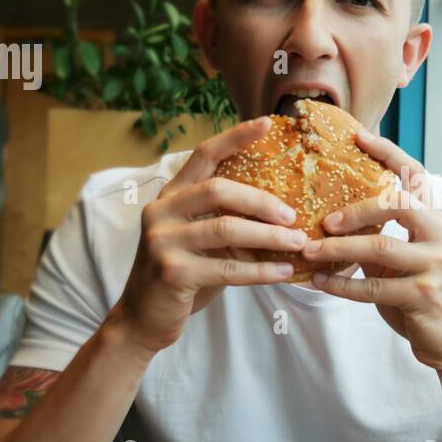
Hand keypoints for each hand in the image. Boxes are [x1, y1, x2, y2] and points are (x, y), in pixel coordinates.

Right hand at [111, 117, 308, 354]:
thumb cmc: (182, 274)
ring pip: (226, 229)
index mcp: (170, 196)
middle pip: (219, 190)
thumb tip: (284, 209)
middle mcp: (161, 211)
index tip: (268, 122)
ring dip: (269, 237)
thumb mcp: (199, 239)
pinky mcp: (172, 272)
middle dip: (263, 201)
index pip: (204, 155)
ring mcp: (163, 241)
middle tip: (294, 215)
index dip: (235, 136)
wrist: (142, 319)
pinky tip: (284, 272)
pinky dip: (261, 270)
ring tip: (299, 242)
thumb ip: (224, 218)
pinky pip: (228, 267)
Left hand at [301, 130, 441, 376]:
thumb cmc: (421, 299)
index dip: (390, 154)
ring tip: (310, 251)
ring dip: (339, 249)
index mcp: (436, 222)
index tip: (360, 136)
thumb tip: (335, 221)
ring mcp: (435, 266)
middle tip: (323, 221)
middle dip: (355, 209)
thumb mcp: (406, 262)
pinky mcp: (424, 295)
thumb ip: (384, 240)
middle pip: (396, 204)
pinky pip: (374, 286)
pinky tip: (320, 282)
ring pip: (379, 247)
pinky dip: (342, 284)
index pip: (416, 177)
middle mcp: (441, 237)